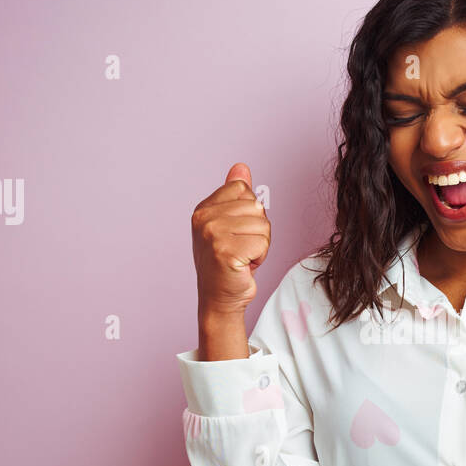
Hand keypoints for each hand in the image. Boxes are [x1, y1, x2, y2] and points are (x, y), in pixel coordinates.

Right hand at [191, 162, 271, 316]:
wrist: (219, 298)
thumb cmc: (226, 263)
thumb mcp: (229, 224)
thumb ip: (234, 195)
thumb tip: (241, 167)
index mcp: (203, 209)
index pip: (243, 189)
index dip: (249, 212)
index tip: (237, 232)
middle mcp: (204, 219)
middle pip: (256, 207)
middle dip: (257, 231)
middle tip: (242, 249)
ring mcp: (213, 235)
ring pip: (263, 226)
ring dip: (260, 246)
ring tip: (243, 257)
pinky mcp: (225, 252)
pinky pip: (262, 243)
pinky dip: (260, 258)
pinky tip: (244, 266)